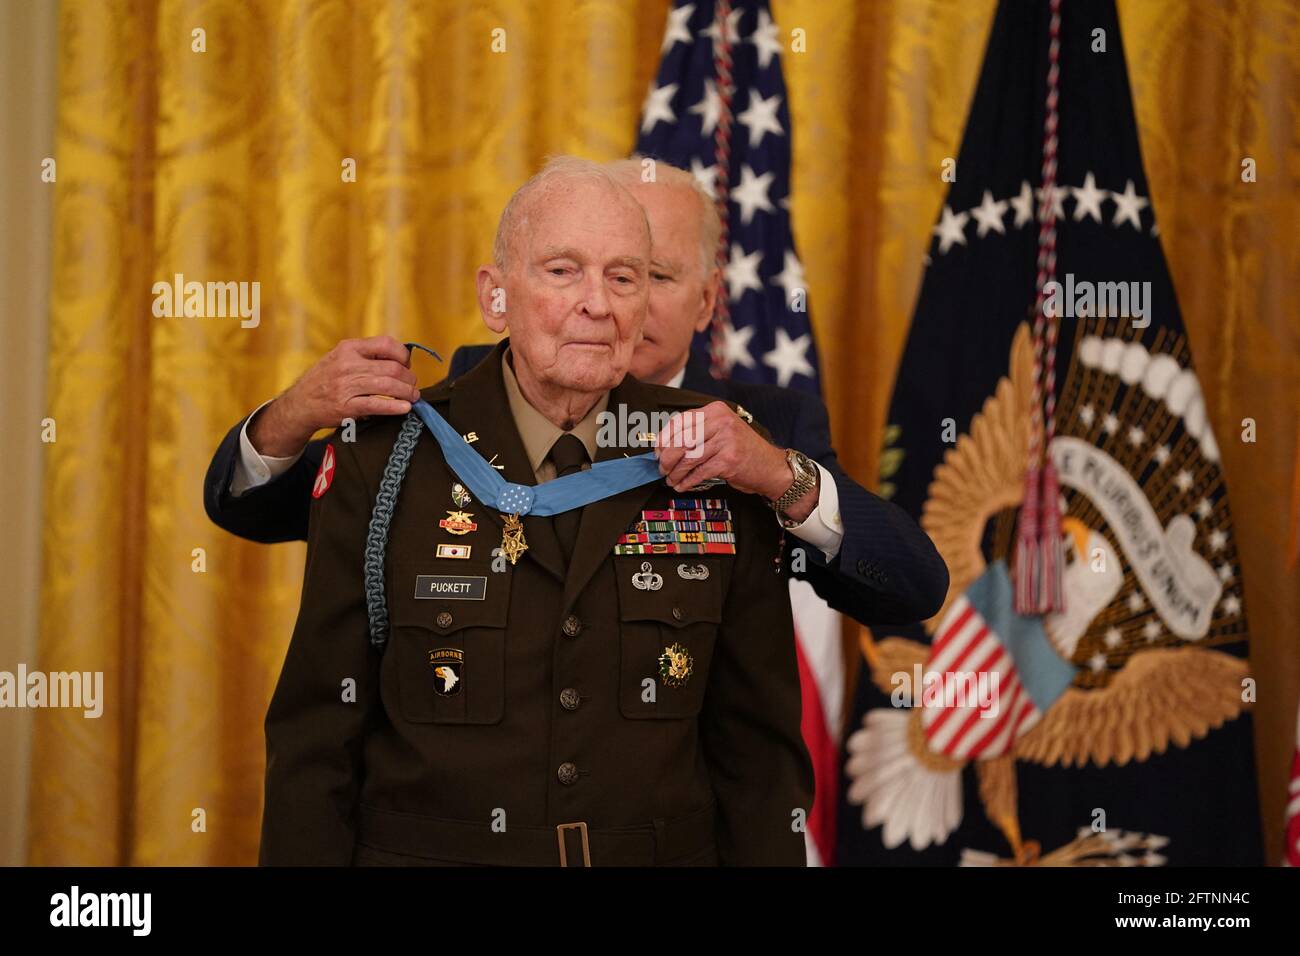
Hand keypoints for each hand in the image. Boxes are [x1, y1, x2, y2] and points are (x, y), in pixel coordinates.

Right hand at [247, 336, 419, 456]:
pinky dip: (395, 407)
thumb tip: (401, 360)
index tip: (407, 365)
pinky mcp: (346, 406)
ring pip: (388, 386)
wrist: (300, 404)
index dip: (403, 355)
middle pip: (392, 368)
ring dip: (407, 393)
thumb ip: (366, 356)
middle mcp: (348, 364)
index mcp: (349, 348)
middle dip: (409, 378)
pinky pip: (377, 405)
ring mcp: (346, 385)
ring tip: (413, 397)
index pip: (386, 344)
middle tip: (412, 386)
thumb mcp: (340, 358)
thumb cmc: (325, 380)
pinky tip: (405, 408)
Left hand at [654, 401, 817, 520]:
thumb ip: (698, 432)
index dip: (664, 437)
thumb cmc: (742, 450)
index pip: (680, 421)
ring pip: (688, 457)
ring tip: (670, 479)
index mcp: (716, 410)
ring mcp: (726, 440)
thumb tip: (665, 445)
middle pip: (682, 440)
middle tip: (661, 468)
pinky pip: (699, 472)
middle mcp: (721, 422)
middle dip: (667, 457)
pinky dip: (687, 481)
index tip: (657, 450)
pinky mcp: (728, 460)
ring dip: (675, 472)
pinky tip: (682, 485)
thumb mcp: (722, 431)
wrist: (770, 466)